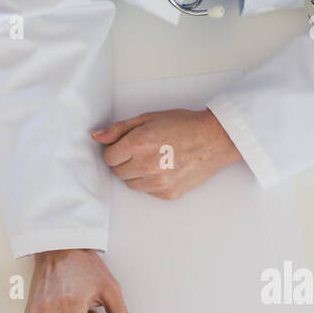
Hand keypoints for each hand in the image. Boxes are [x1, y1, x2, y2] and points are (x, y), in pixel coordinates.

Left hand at [93, 108, 241, 200]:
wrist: (216, 139)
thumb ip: (120, 129)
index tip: (127, 146)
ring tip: (157, 159)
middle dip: (126, 162)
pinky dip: (152, 182)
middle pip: (118, 172)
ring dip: (137, 174)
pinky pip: (147, 191)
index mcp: (139, 143)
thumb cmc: (184, 125)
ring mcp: (157, 182)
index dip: (116, 150)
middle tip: (145, 151)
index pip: (108, 157)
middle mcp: (146, 165)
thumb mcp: (149, 118)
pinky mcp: (167, 194)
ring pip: (131, 184)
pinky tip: (166, 168)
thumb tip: (97, 136)